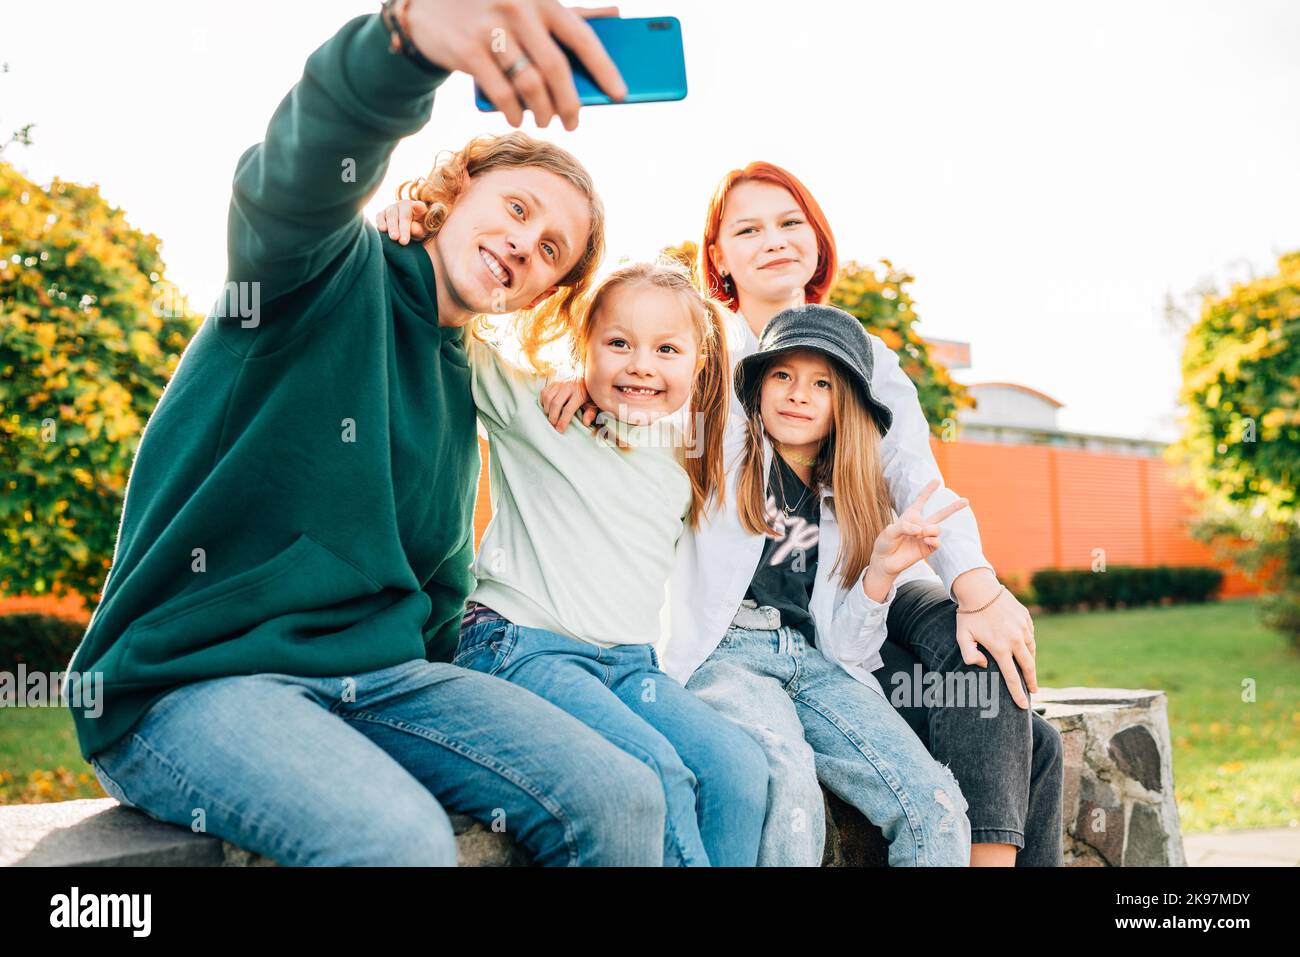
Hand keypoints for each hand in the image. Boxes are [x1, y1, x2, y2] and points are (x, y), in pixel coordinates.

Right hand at [376, 199, 429, 243]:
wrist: (406, 227)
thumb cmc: (417, 228)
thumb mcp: (422, 230)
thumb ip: (419, 229)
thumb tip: (412, 228)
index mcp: (418, 208)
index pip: (420, 208)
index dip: (418, 207)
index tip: (417, 206)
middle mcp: (404, 205)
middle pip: (404, 216)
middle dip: (403, 229)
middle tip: (403, 241)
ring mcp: (392, 208)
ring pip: (391, 215)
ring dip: (392, 227)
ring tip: (394, 237)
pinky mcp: (382, 213)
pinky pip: (380, 216)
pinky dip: (380, 222)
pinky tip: (382, 229)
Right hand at [404, 0, 626, 129]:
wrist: (429, 5)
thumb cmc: (492, 6)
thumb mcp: (529, 1)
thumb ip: (569, 11)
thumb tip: (616, 16)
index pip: (582, 36)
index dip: (604, 68)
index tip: (620, 94)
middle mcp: (518, 8)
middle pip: (556, 69)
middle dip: (570, 103)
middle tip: (574, 121)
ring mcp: (492, 29)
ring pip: (530, 85)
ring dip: (542, 112)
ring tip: (545, 121)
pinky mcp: (468, 50)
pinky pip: (502, 94)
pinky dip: (514, 112)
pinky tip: (518, 118)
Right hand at [539, 377, 598, 431]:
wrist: (587, 377)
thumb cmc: (589, 394)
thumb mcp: (594, 403)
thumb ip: (591, 413)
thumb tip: (586, 423)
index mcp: (579, 393)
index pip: (568, 409)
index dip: (563, 421)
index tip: (560, 430)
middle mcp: (568, 387)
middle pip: (555, 404)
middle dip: (553, 417)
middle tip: (553, 424)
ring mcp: (559, 383)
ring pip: (547, 397)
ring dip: (547, 409)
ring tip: (550, 416)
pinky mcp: (554, 382)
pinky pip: (544, 392)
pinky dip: (543, 401)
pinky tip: (548, 407)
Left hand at [869, 479, 968, 577]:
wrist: (884, 561)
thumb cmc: (885, 543)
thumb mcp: (890, 530)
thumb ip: (905, 527)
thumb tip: (921, 530)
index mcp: (910, 516)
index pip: (921, 500)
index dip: (928, 490)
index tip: (937, 480)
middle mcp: (920, 525)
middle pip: (940, 514)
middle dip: (954, 507)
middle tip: (966, 500)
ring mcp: (925, 537)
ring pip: (937, 528)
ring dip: (931, 529)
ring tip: (921, 534)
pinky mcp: (927, 549)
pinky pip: (937, 542)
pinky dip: (933, 539)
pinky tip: (925, 540)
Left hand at [952, 567, 1037, 709]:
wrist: (979, 588)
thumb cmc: (968, 615)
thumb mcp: (962, 636)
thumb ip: (970, 655)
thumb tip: (985, 665)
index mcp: (1001, 647)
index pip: (1012, 677)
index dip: (1018, 693)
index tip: (1023, 705)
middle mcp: (1016, 639)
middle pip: (1028, 666)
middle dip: (1031, 681)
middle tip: (1034, 691)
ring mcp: (1023, 628)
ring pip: (1031, 650)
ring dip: (1030, 662)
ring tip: (1027, 670)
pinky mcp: (1026, 618)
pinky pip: (1030, 635)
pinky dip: (1028, 644)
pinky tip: (1023, 647)